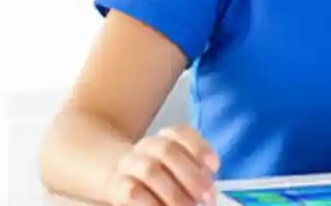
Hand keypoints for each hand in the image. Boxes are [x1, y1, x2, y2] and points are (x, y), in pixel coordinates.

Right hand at [104, 124, 219, 205]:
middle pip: (167, 150)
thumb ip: (195, 171)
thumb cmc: (160, 176)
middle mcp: (147, 145)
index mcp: (166, 136)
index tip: (214, 167)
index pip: (181, 132)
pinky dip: (152, 203)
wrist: (116, 177)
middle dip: (191, 175)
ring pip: (149, 170)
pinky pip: (133, 192)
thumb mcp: (179, 168)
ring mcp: (129, 164)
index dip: (199, 148)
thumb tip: (210, 187)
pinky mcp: (117, 186)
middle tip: (206, 198)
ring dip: (173, 192)